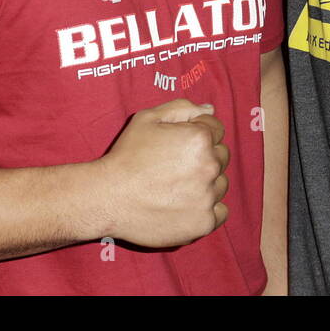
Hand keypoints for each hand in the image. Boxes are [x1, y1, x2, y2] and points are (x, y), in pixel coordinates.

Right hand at [98, 99, 229, 247]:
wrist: (108, 198)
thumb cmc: (126, 156)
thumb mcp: (147, 118)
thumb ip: (182, 108)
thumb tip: (210, 110)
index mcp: (199, 138)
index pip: (216, 129)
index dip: (196, 133)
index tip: (177, 145)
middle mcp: (209, 166)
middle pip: (221, 156)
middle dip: (204, 157)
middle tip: (175, 166)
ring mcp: (208, 196)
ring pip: (221, 184)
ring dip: (206, 183)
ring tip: (177, 187)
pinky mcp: (204, 222)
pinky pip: (220, 211)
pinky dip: (208, 208)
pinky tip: (186, 205)